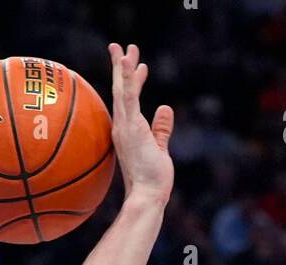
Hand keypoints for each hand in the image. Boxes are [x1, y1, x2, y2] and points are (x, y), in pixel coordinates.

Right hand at [109, 42, 173, 206]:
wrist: (146, 197)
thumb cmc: (152, 181)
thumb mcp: (159, 148)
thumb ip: (161, 128)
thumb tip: (165, 108)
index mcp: (127, 132)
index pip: (128, 102)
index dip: (132, 82)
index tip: (139, 66)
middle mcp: (122, 127)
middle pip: (120, 91)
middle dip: (121, 67)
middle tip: (120, 47)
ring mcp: (125, 127)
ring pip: (123, 90)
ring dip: (123, 67)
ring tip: (126, 48)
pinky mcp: (132, 127)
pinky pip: (128, 97)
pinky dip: (126, 77)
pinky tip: (127, 60)